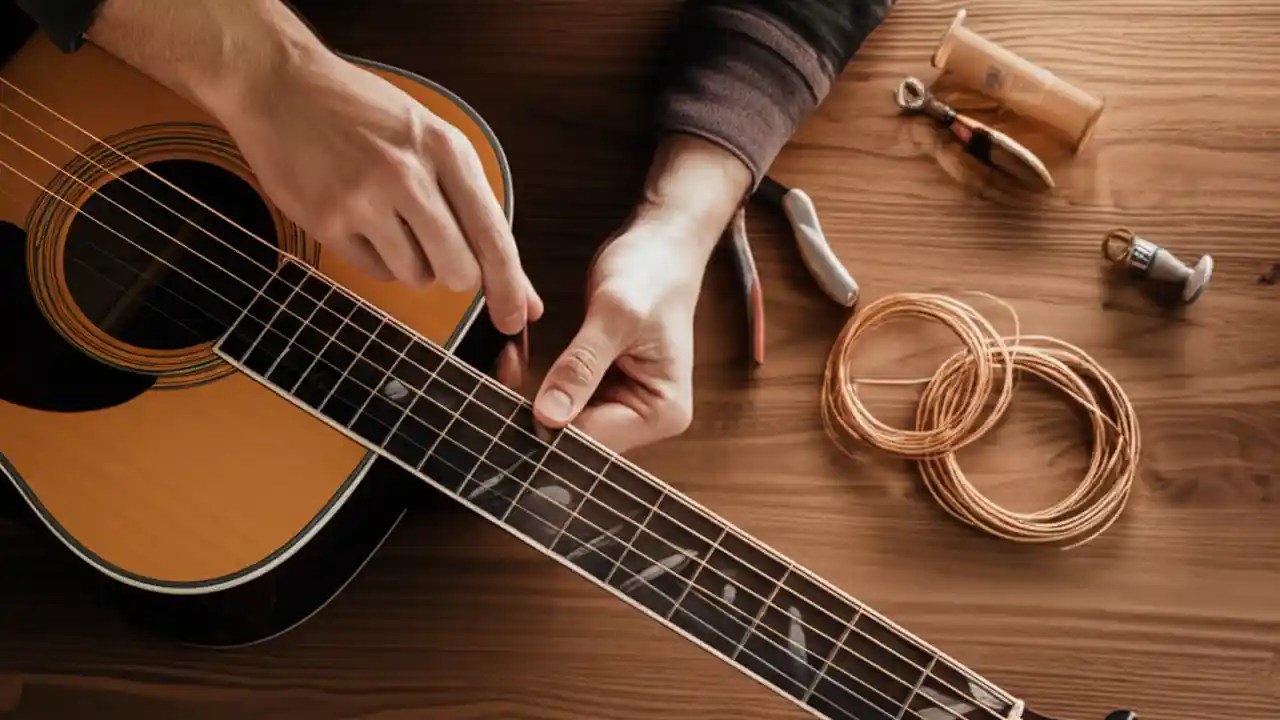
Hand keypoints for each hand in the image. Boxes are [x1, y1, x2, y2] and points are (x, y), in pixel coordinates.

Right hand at [217, 51, 542, 334]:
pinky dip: (376, 259)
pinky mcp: (327, 221)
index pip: (493, 236)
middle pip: (458, 271)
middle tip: (437, 248)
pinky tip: (361, 219)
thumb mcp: (432, 143)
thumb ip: (476, 212)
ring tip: (389, 216)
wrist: (280, 86)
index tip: (515, 320)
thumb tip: (521, 293)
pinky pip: (376, 273)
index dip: (509, 287)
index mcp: (446, 150)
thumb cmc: (365, 116)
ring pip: (416, 277)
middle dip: (454, 274)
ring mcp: (364, 199)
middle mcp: (409, 174)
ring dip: (411, 263)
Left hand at [528, 134, 751, 452]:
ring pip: (564, 420)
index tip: (507, 397)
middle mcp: (647, 417)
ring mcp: (626, 406)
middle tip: (503, 369)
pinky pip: (562, 400)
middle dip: (537, 408)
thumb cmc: (652, 271)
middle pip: (578, 437)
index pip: (594, 439)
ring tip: (509, 359)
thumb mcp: (615, 315)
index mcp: (663, 410)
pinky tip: (518, 359)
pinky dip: (538, 382)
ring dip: (532, 395)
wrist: (662, 244)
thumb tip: (549, 416)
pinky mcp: (605, 390)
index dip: (549, 422)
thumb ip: (581, 366)